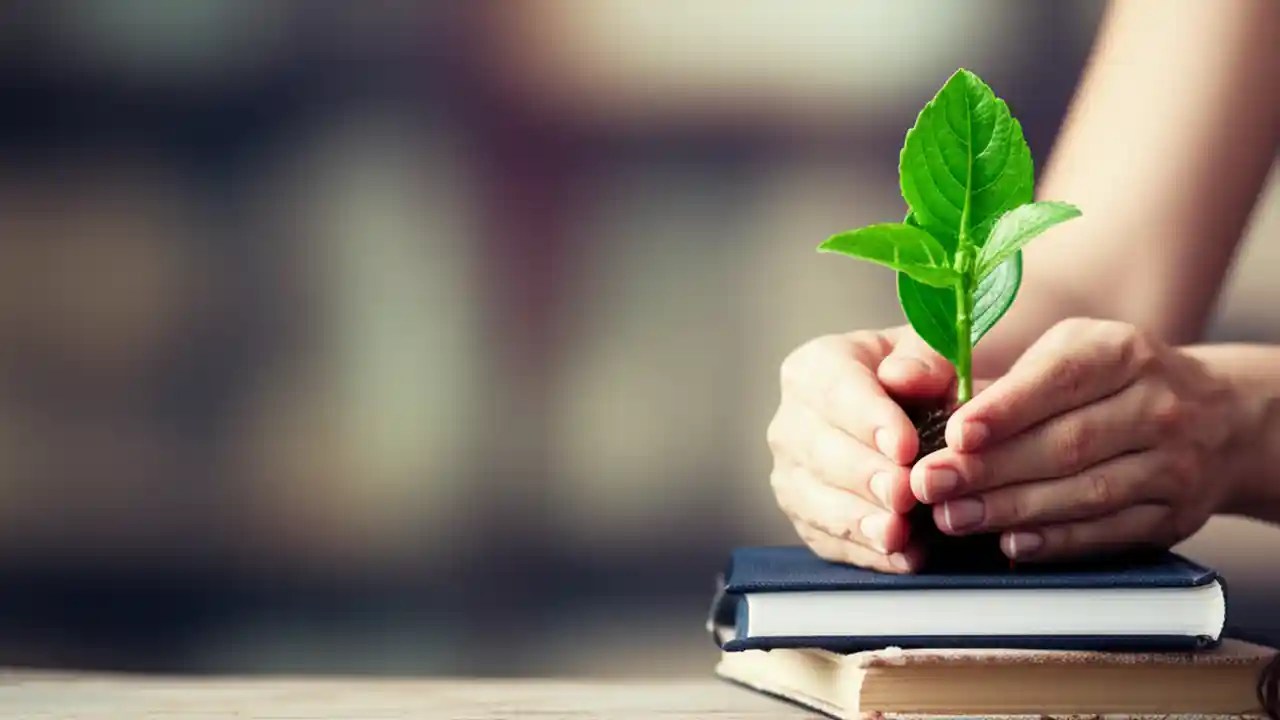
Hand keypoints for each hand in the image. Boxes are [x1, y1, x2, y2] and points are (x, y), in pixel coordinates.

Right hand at [768, 326, 952, 572]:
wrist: (913, 419)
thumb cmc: (922, 382)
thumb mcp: (935, 354)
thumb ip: (927, 357)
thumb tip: (906, 376)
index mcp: (816, 367)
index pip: (834, 389)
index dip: (868, 419)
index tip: (904, 446)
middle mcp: (792, 421)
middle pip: (818, 449)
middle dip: (864, 475)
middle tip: (904, 493)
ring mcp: (792, 474)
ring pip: (813, 499)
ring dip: (857, 520)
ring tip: (897, 533)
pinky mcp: (805, 518)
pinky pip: (826, 540)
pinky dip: (864, 552)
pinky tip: (900, 556)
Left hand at [912, 318, 1239, 562]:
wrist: (1219, 418)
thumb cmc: (1112, 382)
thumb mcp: (1069, 354)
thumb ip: (1004, 383)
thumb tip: (926, 405)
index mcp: (1121, 351)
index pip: (1060, 378)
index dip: (1005, 409)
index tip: (955, 433)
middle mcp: (1156, 403)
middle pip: (1066, 443)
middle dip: (990, 469)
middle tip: (929, 484)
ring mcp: (1173, 462)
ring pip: (1086, 492)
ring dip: (1013, 509)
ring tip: (954, 517)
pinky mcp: (1174, 514)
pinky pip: (1110, 531)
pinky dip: (1057, 541)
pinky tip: (1011, 543)